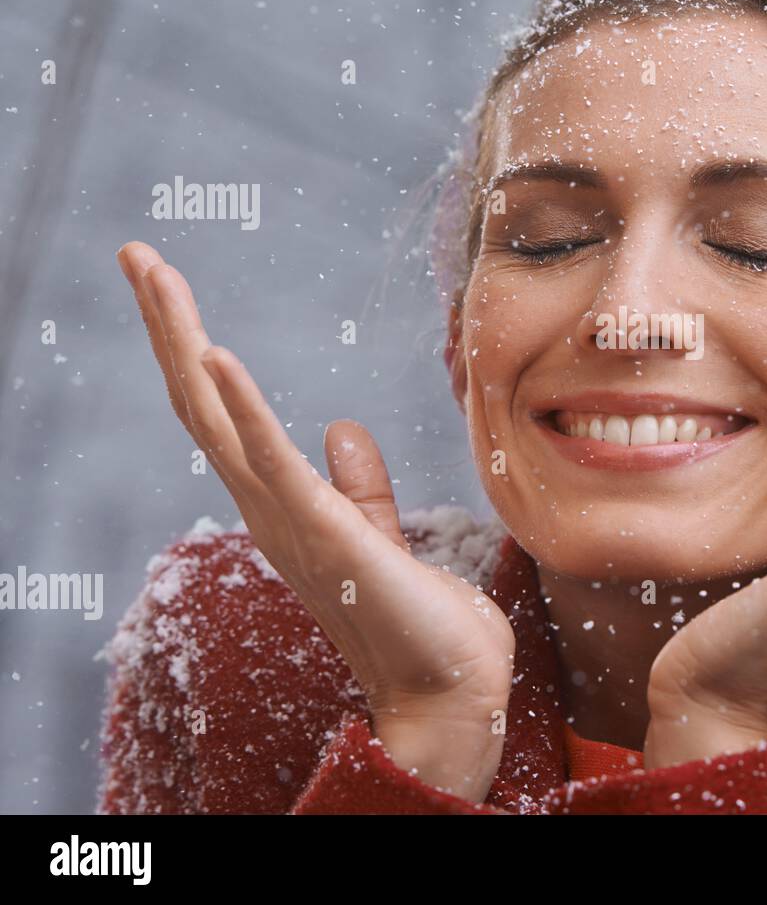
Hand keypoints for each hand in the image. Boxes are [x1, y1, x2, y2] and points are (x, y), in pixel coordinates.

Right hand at [117, 242, 514, 801]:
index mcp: (284, 507)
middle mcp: (269, 511)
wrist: (450, 691)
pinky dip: (241, 408)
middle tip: (137, 254)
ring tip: (152, 272)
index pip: (224, 415)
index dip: (193, 348)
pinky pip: (271, 462)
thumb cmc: (418, 624)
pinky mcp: (323, 534)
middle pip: (200, 404)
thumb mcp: (381, 536)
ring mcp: (289, 523)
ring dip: (183, 341)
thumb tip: (343, 429)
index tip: (171, 287)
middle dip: (168, 326)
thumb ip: (360, 489)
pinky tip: (212, 354)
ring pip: (216, 419)